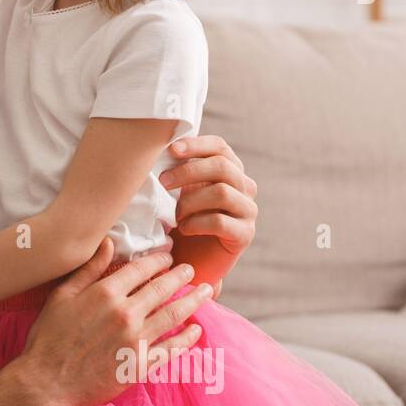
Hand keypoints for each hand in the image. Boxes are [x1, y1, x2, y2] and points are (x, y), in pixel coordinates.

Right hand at [16, 238, 208, 405]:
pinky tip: (196, 330)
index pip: (141, 269)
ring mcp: (136, 340)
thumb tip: (108, 243)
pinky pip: (172, 348)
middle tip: (192, 270)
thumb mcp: (61, 296)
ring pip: (174, 315)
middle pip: (162, 289)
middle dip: (181, 277)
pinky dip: (188, 338)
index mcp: (105, 293)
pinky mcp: (140, 365)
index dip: (158, 261)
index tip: (168, 258)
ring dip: (194, 301)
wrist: (46, 383)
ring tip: (207, 292)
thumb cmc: (48, 338)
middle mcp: (125, 313)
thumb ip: (88, 269)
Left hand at [158, 135, 257, 293]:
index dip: (197, 145)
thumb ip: (179, 170)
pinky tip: (185, 229)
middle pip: (222, 166)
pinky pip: (220, 221)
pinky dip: (196, 223)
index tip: (171, 150)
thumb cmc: (182, 220)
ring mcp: (247, 211)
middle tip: (163, 182)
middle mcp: (244, 187)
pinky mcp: (244, 234)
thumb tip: (158, 148)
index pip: (220, 147)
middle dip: (188, 171)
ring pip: (221, 192)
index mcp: (230, 171)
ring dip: (189, 202)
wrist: (191, 260)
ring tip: (175, 215)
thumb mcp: (180, 191)